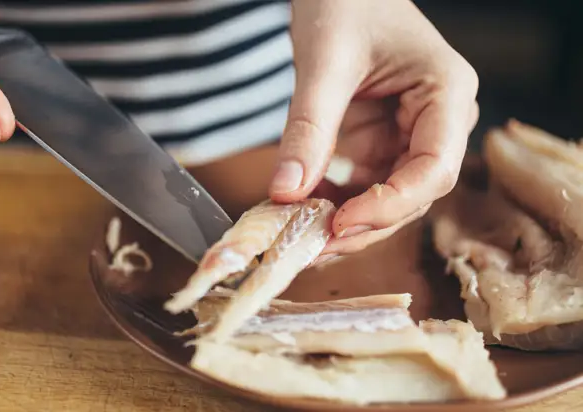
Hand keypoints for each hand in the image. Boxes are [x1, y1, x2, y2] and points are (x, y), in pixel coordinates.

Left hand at [269, 0, 478, 256]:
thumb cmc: (345, 0)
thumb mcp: (325, 60)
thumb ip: (309, 126)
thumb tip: (285, 193)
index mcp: (447, 94)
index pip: (434, 168)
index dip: (389, 205)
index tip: (339, 224)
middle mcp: (437, 123)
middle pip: (411, 195)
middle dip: (362, 225)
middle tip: (310, 247)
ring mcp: (409, 137)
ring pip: (387, 200)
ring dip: (345, 224)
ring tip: (300, 240)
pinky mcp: (381, 145)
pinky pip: (363, 187)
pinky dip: (333, 206)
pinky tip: (302, 216)